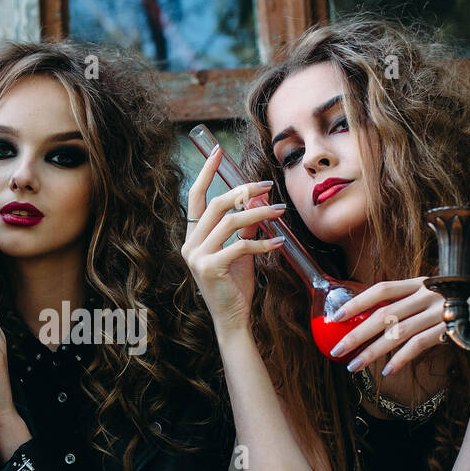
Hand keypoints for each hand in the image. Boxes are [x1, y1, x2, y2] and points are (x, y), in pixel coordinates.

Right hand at [181, 144, 286, 336]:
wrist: (232, 318)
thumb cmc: (235, 285)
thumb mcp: (241, 250)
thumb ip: (246, 226)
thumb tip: (259, 199)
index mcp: (192, 237)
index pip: (196, 198)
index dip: (206, 173)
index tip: (217, 152)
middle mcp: (189, 245)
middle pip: (215, 205)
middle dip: (243, 191)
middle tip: (267, 186)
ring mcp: (196, 257)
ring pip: (229, 222)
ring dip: (258, 214)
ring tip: (280, 212)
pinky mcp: (209, 268)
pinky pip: (239, 246)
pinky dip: (261, 242)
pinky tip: (277, 241)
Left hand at [328, 278, 469, 374]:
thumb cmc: (462, 311)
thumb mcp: (434, 302)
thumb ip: (409, 308)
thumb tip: (376, 323)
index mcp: (420, 284)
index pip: (382, 289)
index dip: (357, 301)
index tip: (335, 316)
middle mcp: (427, 293)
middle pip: (384, 314)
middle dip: (356, 334)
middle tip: (337, 350)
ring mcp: (439, 310)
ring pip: (397, 332)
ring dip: (372, 352)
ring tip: (354, 366)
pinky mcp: (451, 327)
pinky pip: (419, 344)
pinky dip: (401, 358)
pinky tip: (388, 371)